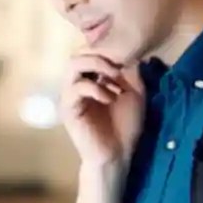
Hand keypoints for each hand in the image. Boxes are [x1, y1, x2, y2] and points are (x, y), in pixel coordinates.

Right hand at [60, 53, 146, 167]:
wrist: (118, 154)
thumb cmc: (126, 126)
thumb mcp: (134, 92)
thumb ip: (129, 71)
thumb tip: (127, 49)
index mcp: (91, 78)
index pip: (90, 51)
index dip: (107, 48)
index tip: (127, 57)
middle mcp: (77, 83)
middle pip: (78, 52)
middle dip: (100, 53)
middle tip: (119, 65)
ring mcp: (70, 95)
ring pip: (73, 64)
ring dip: (97, 65)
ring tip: (114, 77)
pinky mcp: (68, 108)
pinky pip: (76, 87)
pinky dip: (95, 87)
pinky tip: (109, 98)